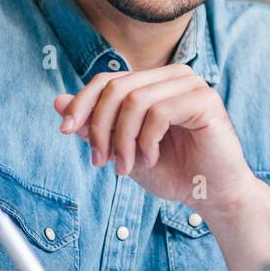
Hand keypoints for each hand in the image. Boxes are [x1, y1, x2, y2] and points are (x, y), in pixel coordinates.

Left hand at [54, 64, 261, 212]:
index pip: (108, 80)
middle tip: (101, 161)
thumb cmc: (174, 172)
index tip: (66, 131)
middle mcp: (173, 76)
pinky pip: (158, 112)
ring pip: (135, 99)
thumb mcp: (124, 149)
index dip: (82, 103)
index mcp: (155, 82)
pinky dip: (146, 140)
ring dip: (123, 139)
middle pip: (117, 88)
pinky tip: (151, 158)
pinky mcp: (204, 99)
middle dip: (101, 127)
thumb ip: (96, 125)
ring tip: (127, 166)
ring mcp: (191, 84)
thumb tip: (58, 102)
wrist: (212, 195)